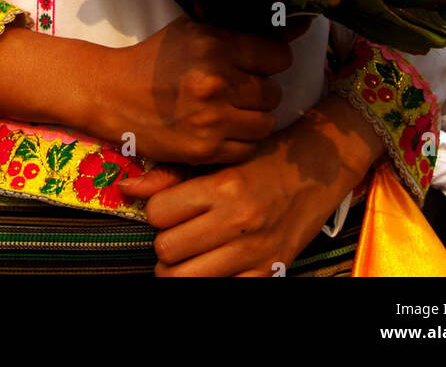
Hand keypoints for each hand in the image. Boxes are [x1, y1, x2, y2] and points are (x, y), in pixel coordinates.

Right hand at [90, 15, 302, 166]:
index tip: (259, 63)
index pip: (278, 56)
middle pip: (273, 93)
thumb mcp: (193, 30)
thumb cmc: (155, 58)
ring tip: (233, 111)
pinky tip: (223, 129)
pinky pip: (248, 148)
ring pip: (265, 123)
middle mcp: (217, 82)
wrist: (112, 94)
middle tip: (239, 89)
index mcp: (215, 45)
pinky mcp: (204, 150)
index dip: (271, 60)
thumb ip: (237, 29)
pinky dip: (240, 141)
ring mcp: (212, 119)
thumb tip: (295, 25)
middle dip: (260, 91)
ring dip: (253, 117)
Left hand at [120, 95, 383, 276]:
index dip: (158, 210)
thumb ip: (171, 174)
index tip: (170, 205)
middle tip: (179, 229)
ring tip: (190, 250)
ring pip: (184, 278)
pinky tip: (214, 260)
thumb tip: (127, 188)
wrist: (317, 171)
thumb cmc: (264, 157)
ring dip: (180, 266)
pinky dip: (209, 278)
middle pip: (167, 249)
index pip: (159, 213)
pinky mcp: (268, 272)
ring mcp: (254, 253)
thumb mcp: (220, 156)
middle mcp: (238, 223)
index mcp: (223, 188)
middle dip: (165, 240)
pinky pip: (220, 289)